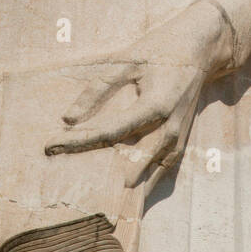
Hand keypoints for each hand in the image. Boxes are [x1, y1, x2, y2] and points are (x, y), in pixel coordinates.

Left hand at [45, 0, 233, 188]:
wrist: (201, 48)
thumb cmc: (160, 49)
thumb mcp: (126, 60)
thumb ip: (98, 89)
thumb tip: (68, 118)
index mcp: (156, 105)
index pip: (109, 132)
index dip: (78, 141)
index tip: (50, 146)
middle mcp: (170, 128)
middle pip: (127, 160)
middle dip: (94, 171)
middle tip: (64, 182)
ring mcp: (178, 138)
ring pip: (148, 174)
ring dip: (121, 187)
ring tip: (92, 203)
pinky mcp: (181, 142)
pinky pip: (161, 170)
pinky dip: (142, 183)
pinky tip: (123, 193)